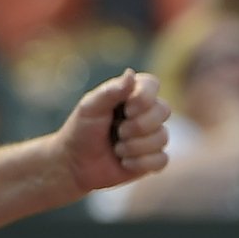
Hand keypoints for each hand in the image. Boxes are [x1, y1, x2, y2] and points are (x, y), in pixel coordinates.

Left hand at [57, 69, 169, 193]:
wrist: (75, 165)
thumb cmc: (80, 131)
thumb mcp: (90, 108)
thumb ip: (111, 91)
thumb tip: (130, 72)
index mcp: (131, 93)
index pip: (152, 85)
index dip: (143, 98)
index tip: (126, 110)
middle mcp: (146, 112)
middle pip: (163, 110)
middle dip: (138, 126)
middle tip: (117, 131)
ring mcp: (152, 136)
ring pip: (162, 137)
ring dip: (134, 147)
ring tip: (116, 149)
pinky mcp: (152, 159)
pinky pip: (161, 160)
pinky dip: (139, 163)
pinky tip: (124, 162)